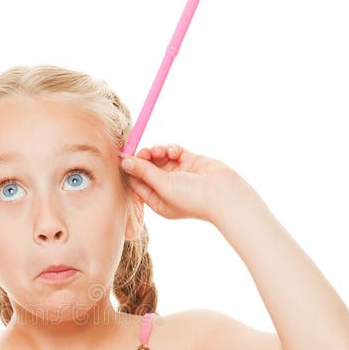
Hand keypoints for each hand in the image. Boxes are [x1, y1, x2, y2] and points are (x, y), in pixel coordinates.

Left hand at [120, 144, 242, 222]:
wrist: (225, 195)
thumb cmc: (193, 199)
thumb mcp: (163, 186)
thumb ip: (144, 172)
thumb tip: (125, 161)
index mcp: (158, 201)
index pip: (137, 183)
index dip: (130, 169)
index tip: (123, 155)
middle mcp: (167, 188)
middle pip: (147, 169)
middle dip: (144, 158)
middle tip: (144, 151)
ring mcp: (179, 175)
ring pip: (160, 158)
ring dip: (157, 151)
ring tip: (160, 150)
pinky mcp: (190, 162)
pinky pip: (174, 152)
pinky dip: (172, 149)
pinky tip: (174, 151)